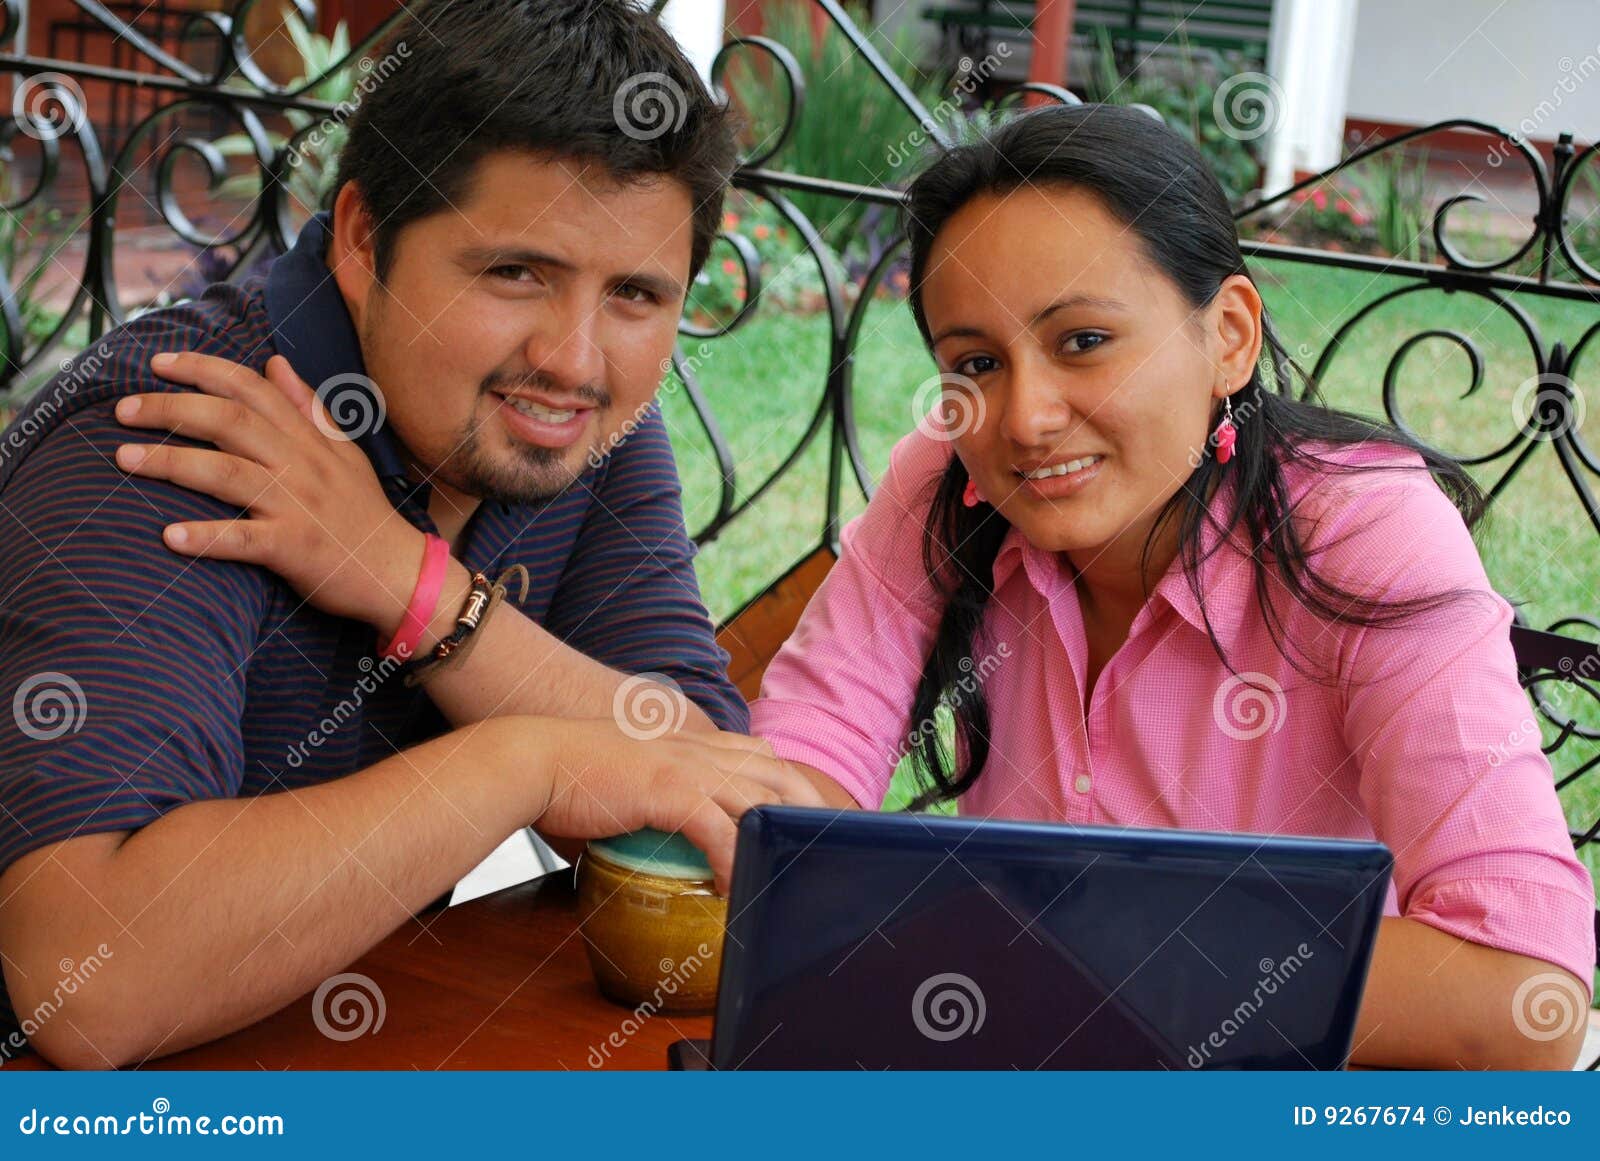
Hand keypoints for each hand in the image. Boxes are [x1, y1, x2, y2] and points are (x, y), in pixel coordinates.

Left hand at [114, 351, 423, 635]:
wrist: (399, 572)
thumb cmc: (364, 513)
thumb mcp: (344, 452)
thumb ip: (307, 407)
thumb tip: (275, 362)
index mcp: (308, 439)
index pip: (252, 389)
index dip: (203, 369)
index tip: (157, 363)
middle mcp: (301, 465)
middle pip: (229, 421)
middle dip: (170, 409)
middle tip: (122, 409)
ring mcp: (298, 506)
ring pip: (228, 473)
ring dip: (172, 463)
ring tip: (124, 458)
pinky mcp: (295, 548)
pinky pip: (245, 539)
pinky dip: (207, 537)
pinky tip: (169, 536)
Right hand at [523, 719, 828, 892]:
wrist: (532, 759)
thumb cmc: (570, 775)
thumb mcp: (626, 776)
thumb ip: (652, 799)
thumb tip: (654, 843)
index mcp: (691, 741)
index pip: (761, 754)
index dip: (790, 783)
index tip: (805, 816)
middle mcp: (697, 748)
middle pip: (777, 772)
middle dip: (806, 810)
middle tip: (818, 849)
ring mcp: (685, 767)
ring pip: (758, 799)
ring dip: (778, 839)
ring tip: (787, 874)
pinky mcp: (667, 790)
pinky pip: (719, 829)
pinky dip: (734, 860)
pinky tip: (734, 887)